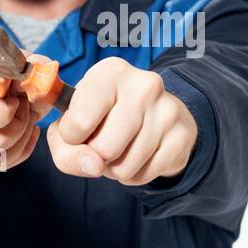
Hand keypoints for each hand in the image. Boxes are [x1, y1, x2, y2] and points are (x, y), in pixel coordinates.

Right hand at [0, 50, 40, 172]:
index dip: (7, 109)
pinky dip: (13, 153)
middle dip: (18, 130)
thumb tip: (43, 83)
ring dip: (18, 144)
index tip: (18, 98)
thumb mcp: (12, 58)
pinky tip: (20, 136)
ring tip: (25, 123)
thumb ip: (32, 65)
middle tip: (25, 112)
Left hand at [47, 58, 197, 185]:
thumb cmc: (101, 118)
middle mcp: (143, 85)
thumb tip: (93, 166)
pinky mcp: (181, 136)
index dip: (71, 137)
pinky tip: (139, 155)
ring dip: (115, 168)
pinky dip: (134, 174)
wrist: (152, 117)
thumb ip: (65, 150)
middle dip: (96, 156)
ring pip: (123, 166)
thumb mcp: (70, 127)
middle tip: (104, 139)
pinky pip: (144, 175)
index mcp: (110, 72)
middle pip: (102, 149)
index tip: (78, 127)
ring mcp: (167, 110)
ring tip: (121, 147)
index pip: (78, 121)